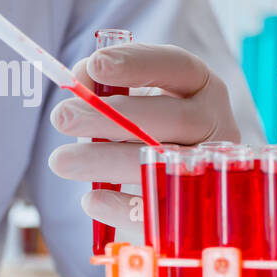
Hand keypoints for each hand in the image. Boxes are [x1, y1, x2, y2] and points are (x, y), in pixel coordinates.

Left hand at [47, 43, 239, 227]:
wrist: (179, 182)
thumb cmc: (147, 127)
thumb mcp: (131, 98)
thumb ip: (104, 85)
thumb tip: (79, 81)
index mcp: (202, 87)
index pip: (178, 66)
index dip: (138, 63)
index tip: (95, 64)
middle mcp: (216, 125)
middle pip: (172, 118)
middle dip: (112, 117)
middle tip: (62, 117)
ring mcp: (212, 171)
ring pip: (163, 165)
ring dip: (107, 161)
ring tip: (60, 160)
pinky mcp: (195, 212)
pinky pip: (163, 213)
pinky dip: (125, 207)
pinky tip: (92, 200)